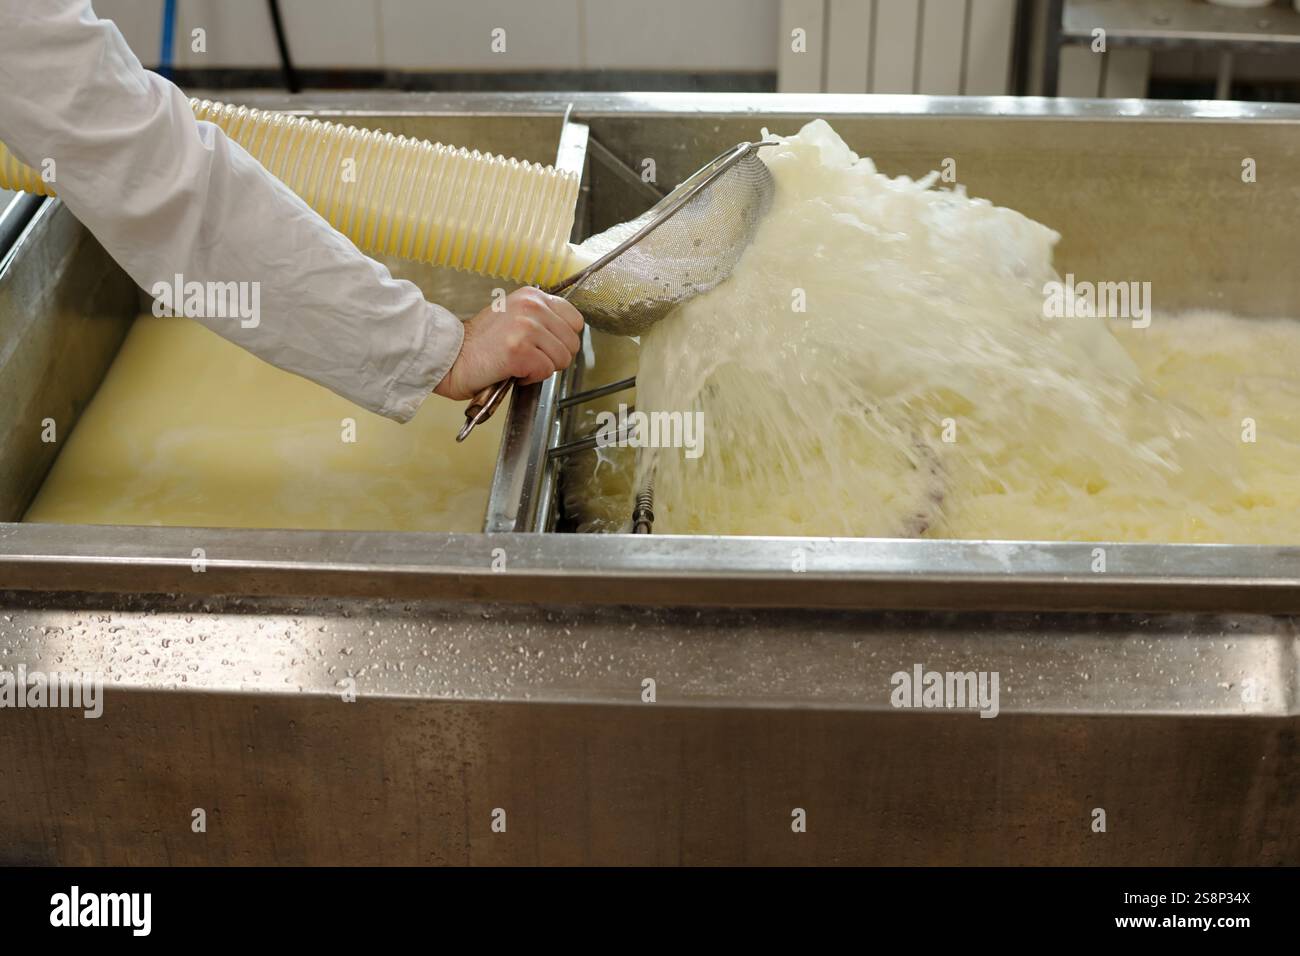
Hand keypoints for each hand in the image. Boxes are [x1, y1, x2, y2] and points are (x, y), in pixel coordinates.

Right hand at [434, 288, 583, 399]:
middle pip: (572, 343)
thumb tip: (566, 336)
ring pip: (562, 359)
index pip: (575, 320)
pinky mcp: (520, 351)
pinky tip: (513, 371)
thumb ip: (540, 319)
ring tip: (520, 363)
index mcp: (532, 296)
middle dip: (554, 357)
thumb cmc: (480, 343)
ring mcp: (526, 327)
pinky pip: (546, 371)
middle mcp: (532, 307)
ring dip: (543, 368)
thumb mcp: (513, 316)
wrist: (452, 356)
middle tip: (530, 358)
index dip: (563, 340)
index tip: (546, 346)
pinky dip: (531, 378)